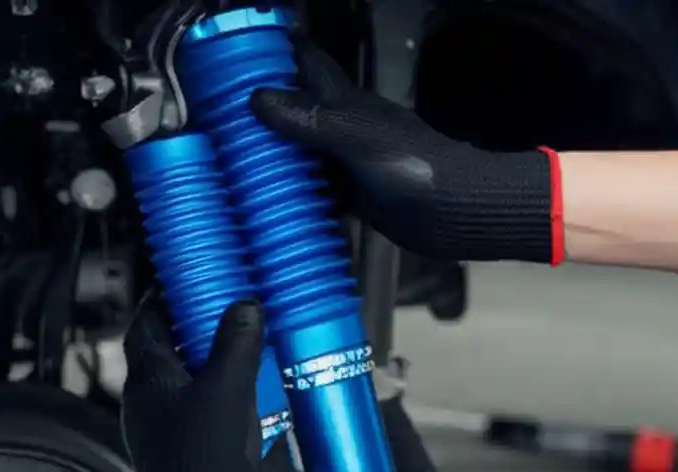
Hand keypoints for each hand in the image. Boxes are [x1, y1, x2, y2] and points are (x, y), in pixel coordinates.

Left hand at [123, 299, 292, 471]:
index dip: (164, 299)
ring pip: (180, 389)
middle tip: (225, 318)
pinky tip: (246, 409)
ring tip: (244, 361)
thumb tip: (244, 308)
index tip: (187, 283)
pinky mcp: (177, 461)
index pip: (145, 325)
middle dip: (193, 335)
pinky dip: (216, 403)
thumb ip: (238, 342)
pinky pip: (193, 418)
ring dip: (208, 370)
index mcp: (146, 382)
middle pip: (163, 355)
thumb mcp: (231, 388)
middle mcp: (143, 408)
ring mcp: (158, 437)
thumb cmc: (205, 464)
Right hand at [250, 42, 559, 263]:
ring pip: (304, 149)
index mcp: (348, 103)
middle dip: (264, 106)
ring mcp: (349, 161)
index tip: (242, 52)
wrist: (453, 212)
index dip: (278, 53)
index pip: (309, 65)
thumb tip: (258, 99)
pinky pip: (316, 188)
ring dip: (275, 151)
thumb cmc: (416, 167)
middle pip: (298, 108)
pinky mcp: (354, 195)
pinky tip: (271, 197)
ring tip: (235, 154)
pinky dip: (294, 191)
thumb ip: (311, 120)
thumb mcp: (357, 138)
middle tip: (224, 112)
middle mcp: (346, 127)